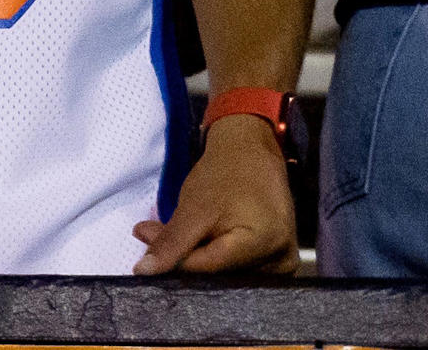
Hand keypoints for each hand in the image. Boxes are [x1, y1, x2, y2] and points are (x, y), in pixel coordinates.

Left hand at [135, 114, 297, 273]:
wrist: (251, 153)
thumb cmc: (225, 174)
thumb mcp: (193, 207)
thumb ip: (171, 242)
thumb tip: (144, 271)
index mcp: (265, 245)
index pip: (209, 268)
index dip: (175, 260)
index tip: (145, 240)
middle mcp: (281, 262)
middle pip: (221, 276)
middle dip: (186, 260)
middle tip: (157, 234)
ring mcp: (283, 264)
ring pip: (228, 275)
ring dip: (199, 258)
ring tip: (185, 231)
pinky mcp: (279, 262)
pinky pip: (241, 270)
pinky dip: (216, 258)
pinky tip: (204, 238)